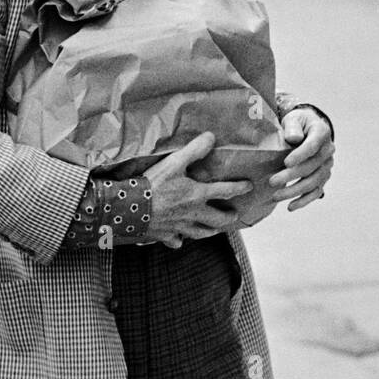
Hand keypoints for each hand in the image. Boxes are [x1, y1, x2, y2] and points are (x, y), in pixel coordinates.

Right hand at [144, 132, 248, 246]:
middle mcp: (192, 213)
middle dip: (228, 217)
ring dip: (210, 231)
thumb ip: (194, 150)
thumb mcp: (174, 162)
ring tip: (215, 230)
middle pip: (217, 219)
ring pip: (200, 233)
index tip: (249, 186)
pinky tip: (180, 240)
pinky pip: (176, 241)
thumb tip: (211, 137)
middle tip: (235, 215)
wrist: (129, 209)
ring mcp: (179, 227)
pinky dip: (179, 240)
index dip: (239, 188)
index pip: (224, 191)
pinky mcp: (165, 235)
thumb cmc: (153, 185)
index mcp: (197, 195)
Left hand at [264, 107, 334, 211]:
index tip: (285, 163)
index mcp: (322, 132)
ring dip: (295, 190)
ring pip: (314, 181)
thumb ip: (293, 127)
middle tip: (272, 181)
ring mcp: (327, 165)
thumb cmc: (297, 124)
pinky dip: (304, 200)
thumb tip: (293, 139)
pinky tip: (290, 206)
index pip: (313, 146)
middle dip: (291, 176)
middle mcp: (328, 150)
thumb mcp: (293, 119)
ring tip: (276, 196)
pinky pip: (316, 191)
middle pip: (312, 166)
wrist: (307, 129)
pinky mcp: (323, 177)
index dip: (300, 155)